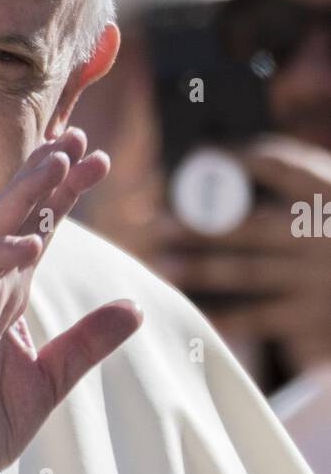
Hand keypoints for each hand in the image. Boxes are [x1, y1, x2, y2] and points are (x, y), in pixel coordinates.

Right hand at [0, 128, 143, 473]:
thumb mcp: (53, 378)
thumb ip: (88, 341)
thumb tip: (135, 306)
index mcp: (6, 297)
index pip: (38, 231)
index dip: (64, 194)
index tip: (97, 157)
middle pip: (12, 220)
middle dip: (43, 177)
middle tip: (76, 138)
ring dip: (20, 200)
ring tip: (54, 164)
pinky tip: (27, 242)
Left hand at [155, 135, 330, 372]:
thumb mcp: (324, 199)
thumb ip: (286, 181)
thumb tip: (213, 162)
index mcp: (328, 195)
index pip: (281, 167)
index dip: (240, 158)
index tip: (202, 155)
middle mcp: (324, 236)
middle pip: (251, 228)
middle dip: (200, 227)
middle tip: (158, 226)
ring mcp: (317, 279)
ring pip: (247, 274)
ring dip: (200, 270)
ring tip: (164, 265)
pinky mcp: (310, 318)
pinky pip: (257, 318)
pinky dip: (222, 315)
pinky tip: (191, 308)